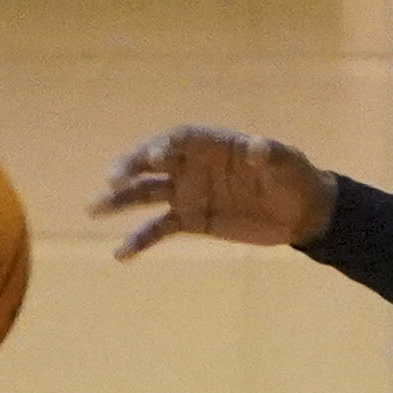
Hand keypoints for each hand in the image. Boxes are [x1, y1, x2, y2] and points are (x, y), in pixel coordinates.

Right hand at [95, 126, 334, 257]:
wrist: (300, 212)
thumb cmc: (294, 178)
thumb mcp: (286, 163)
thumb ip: (269, 154)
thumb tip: (257, 147)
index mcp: (212, 144)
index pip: (180, 139)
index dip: (165, 145)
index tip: (154, 157)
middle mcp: (192, 165)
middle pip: (153, 163)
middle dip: (131, 167)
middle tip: (112, 179)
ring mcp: (188, 193)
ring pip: (146, 194)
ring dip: (120, 201)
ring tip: (93, 209)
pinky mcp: (191, 220)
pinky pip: (159, 229)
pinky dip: (139, 240)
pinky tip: (120, 254)